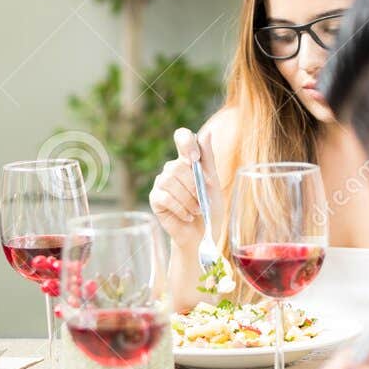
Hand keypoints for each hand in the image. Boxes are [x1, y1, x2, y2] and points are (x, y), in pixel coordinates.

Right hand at [149, 127, 221, 245]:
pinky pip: (165, 197)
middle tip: (202, 201)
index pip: (182, 137)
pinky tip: (187, 216)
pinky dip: (180, 208)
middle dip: (193, 186)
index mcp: (187, 160)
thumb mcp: (213, 183)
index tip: (195, 160)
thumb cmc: (210, 209)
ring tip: (196, 211)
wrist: (203, 235)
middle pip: (177, 166)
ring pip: (170, 181)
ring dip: (188, 199)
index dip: (186, 143)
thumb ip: (208, 159)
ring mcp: (161, 183)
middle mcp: (172, 169)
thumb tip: (206, 132)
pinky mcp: (155, 199)